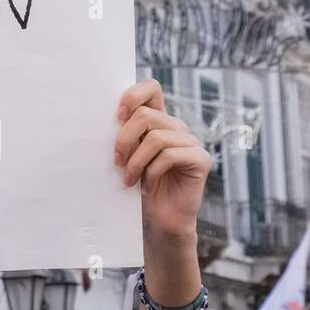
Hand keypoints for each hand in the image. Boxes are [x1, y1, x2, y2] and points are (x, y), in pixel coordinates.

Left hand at [113, 81, 209, 238]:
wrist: (159, 221)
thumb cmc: (139, 188)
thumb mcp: (127, 158)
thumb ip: (124, 137)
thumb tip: (109, 120)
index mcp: (158, 121)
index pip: (151, 88)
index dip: (133, 95)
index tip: (117, 116)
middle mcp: (176, 127)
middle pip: (147, 115)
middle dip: (124, 140)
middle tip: (116, 163)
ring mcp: (191, 142)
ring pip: (156, 138)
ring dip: (136, 162)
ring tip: (128, 180)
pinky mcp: (200, 160)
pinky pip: (170, 155)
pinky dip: (152, 172)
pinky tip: (146, 186)